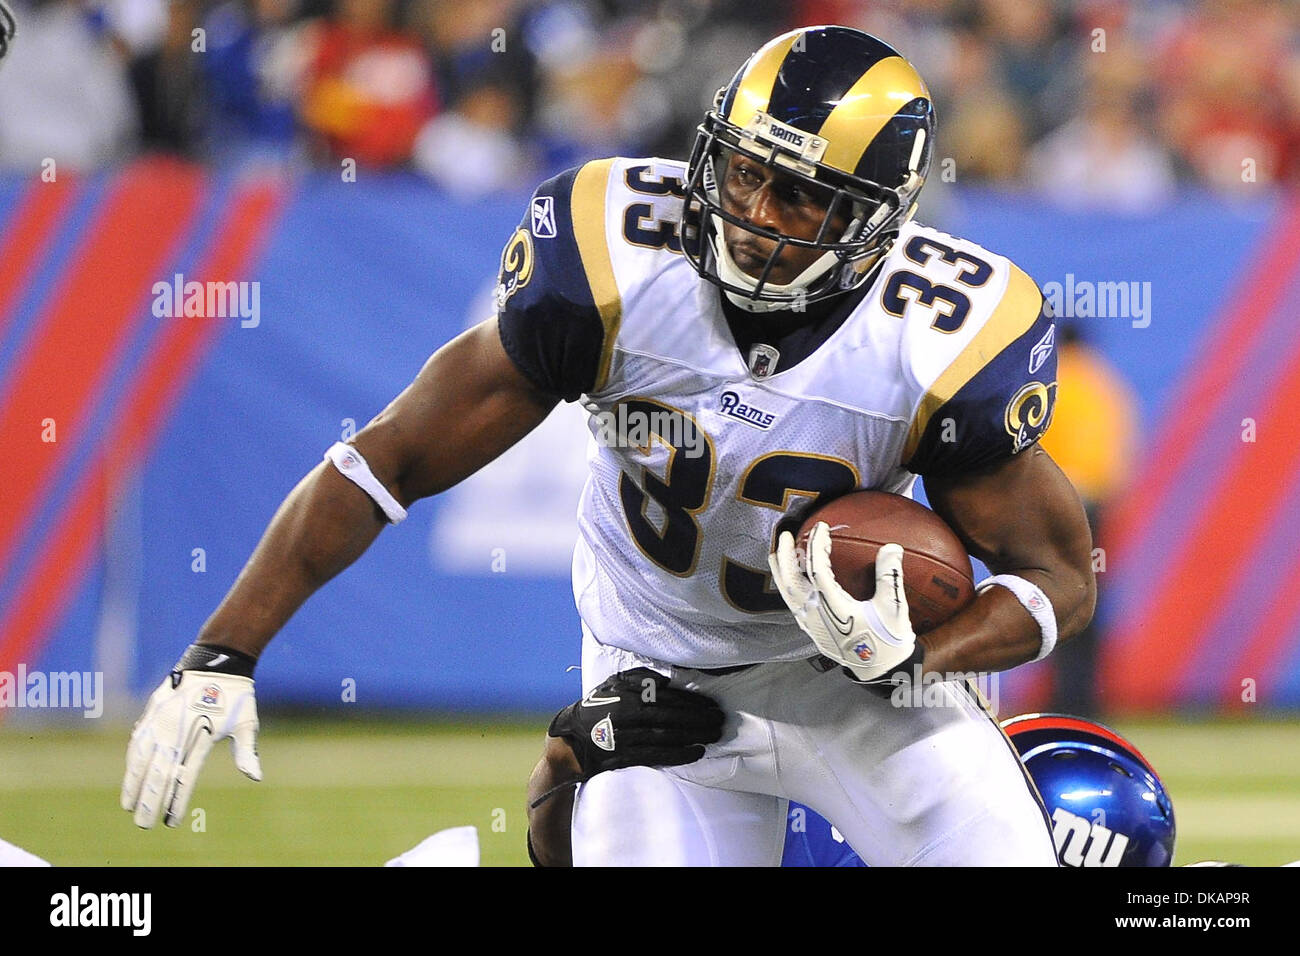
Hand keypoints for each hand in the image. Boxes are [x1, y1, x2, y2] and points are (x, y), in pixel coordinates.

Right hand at [121, 645, 261, 828]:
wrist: (217, 659)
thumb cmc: (236, 695)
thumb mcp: (247, 722)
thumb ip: (247, 751)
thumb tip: (255, 777)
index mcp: (201, 735)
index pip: (184, 777)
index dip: (176, 801)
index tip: (171, 821)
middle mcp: (177, 729)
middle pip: (158, 773)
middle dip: (149, 800)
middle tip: (142, 823)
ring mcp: (162, 720)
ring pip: (141, 758)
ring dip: (133, 783)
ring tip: (128, 805)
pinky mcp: (153, 711)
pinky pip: (138, 741)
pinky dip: (132, 761)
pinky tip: (130, 775)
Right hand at [547, 668, 724, 778]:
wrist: (573, 739)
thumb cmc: (598, 707)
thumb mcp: (613, 684)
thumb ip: (638, 678)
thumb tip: (667, 680)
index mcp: (627, 695)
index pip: (666, 698)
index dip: (692, 702)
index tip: (712, 705)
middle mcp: (627, 715)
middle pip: (671, 717)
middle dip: (699, 719)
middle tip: (720, 720)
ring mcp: (627, 738)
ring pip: (666, 736)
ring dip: (694, 736)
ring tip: (714, 735)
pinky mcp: (626, 757)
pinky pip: (656, 756)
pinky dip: (679, 754)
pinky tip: (696, 751)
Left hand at [768, 521, 917, 682]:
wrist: (881, 670)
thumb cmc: (887, 639)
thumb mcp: (894, 607)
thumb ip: (890, 576)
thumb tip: (891, 547)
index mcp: (836, 608)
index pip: (818, 570)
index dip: (817, 546)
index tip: (821, 527)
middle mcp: (817, 616)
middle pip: (792, 581)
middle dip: (786, 556)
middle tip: (787, 534)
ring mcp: (811, 625)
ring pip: (787, 594)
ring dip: (781, 571)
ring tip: (778, 552)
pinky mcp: (811, 631)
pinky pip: (792, 604)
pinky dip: (787, 586)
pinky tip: (789, 578)